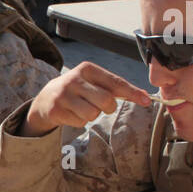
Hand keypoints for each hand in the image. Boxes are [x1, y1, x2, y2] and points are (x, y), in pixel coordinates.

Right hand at [22, 61, 149, 135]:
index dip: (132, 92)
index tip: (146, 101)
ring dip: (92, 115)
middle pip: (106, 100)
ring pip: (93, 114)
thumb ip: (116, 88)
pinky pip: (80, 122)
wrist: (46, 98)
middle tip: (100, 106)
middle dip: (108, 108)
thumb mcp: (93, 82)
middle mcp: (74, 79)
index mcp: (87, 69)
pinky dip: (80, 121)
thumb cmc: (78, 90)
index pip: (115, 82)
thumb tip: (144, 97)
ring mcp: (64, 95)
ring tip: (82, 108)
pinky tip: (72, 113)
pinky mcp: (56, 110)